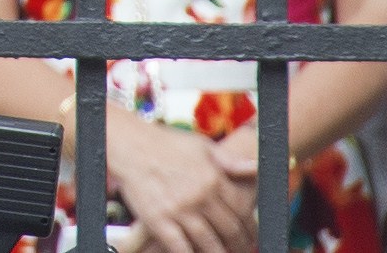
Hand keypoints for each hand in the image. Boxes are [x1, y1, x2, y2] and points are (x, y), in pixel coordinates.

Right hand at [111, 106, 260, 252]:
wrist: (129, 144)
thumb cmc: (165, 144)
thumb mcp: (202, 147)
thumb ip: (230, 162)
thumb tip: (257, 168)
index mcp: (214, 178)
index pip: (242, 211)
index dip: (250, 228)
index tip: (251, 235)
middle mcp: (200, 196)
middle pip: (229, 230)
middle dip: (240, 245)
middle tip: (242, 250)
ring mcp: (179, 210)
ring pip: (209, 244)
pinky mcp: (159, 221)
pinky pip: (180, 248)